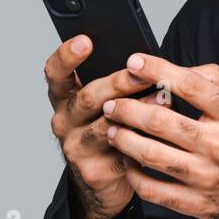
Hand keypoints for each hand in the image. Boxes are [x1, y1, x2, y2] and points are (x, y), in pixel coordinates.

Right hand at [43, 36, 171, 218]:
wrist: (105, 177)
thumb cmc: (110, 125)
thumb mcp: (105, 100)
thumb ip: (114, 82)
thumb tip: (144, 60)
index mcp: (63, 97)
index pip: (56, 72)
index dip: (68, 55)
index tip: (86, 41)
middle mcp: (64, 120)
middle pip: (88, 97)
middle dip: (118, 83)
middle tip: (142, 73)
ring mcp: (76, 147)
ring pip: (107, 125)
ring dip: (137, 111)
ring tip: (163, 99)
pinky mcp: (94, 171)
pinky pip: (122, 151)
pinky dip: (144, 139)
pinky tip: (163, 131)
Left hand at [102, 54, 218, 218]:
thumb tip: (180, 69)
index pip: (190, 85)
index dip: (157, 70)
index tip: (134, 62)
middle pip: (162, 122)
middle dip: (128, 108)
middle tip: (111, 102)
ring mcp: (207, 177)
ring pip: (151, 156)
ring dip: (124, 139)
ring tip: (112, 129)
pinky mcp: (197, 203)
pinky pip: (155, 190)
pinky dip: (134, 175)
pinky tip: (128, 162)